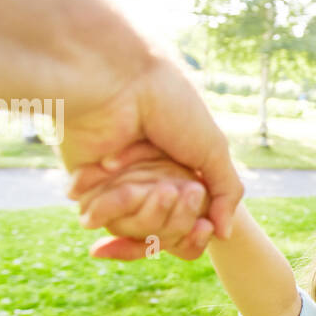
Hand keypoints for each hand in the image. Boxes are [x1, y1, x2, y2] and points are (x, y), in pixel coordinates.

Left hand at [57, 53, 241, 251]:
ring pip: (136, 229)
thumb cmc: (172, 107)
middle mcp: (151, 181)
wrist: (121, 82)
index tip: (204, 228)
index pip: (191, 221)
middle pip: (165, 233)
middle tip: (178, 191)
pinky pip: (104, 220)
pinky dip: (115, 204)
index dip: (196, 233)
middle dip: (174, 217)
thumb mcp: (213, 149)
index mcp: (181, 172)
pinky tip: (113, 165)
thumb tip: (224, 233)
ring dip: (147, 208)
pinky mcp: (88, 188)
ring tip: (152, 179)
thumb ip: (227, 192)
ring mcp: (120, 187)